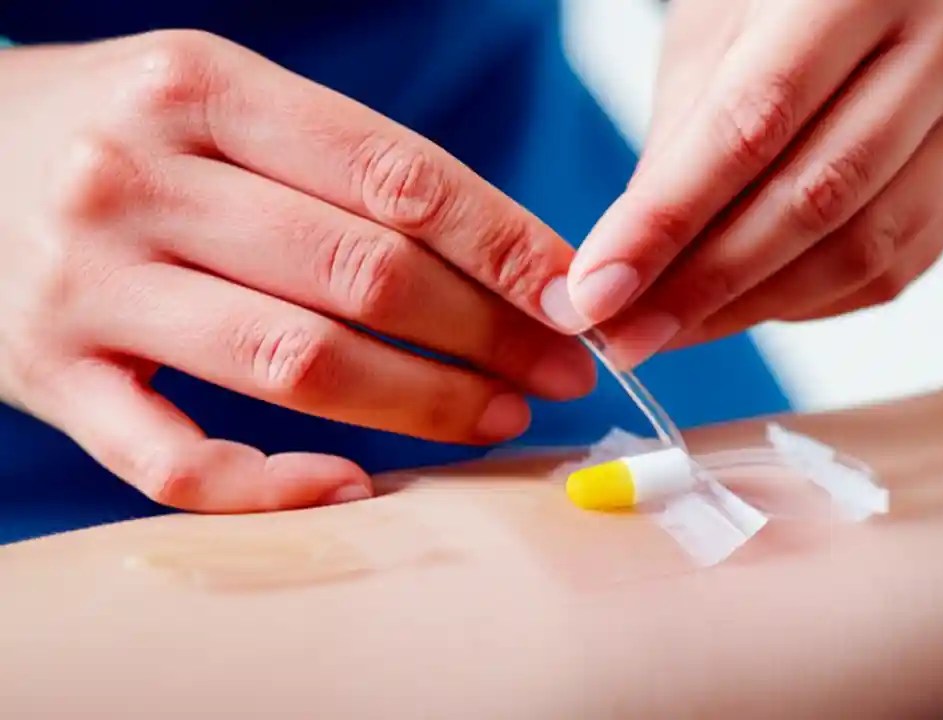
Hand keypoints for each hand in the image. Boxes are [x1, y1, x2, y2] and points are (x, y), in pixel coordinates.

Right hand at [0, 32, 596, 512]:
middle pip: (361, 273)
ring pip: (294, 365)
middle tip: (559, 366)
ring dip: (421, 403)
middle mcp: (136, 181)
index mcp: (198, 88)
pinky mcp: (49, 377)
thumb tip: (503, 253)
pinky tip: (356, 485)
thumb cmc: (117, 132)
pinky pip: (175, 462)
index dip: (506, 246)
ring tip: (498, 415)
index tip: (574, 296)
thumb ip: (340, 163)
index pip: (396, 177)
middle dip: (488, 332)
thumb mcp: (215, 100)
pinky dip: (275, 485)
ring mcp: (86, 287)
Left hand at [569, 0, 942, 365]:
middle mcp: (942, 41)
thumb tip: (629, 274)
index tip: (598, 292)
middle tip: (628, 336)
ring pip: (862, 248)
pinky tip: (748, 306)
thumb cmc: (771, 3)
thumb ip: (679, 148)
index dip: (668, 220)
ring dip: (754, 308)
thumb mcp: (707, 39)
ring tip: (674, 331)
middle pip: (815, 198)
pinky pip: (894, 270)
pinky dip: (811, 303)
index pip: (751, 126)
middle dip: (706, 284)